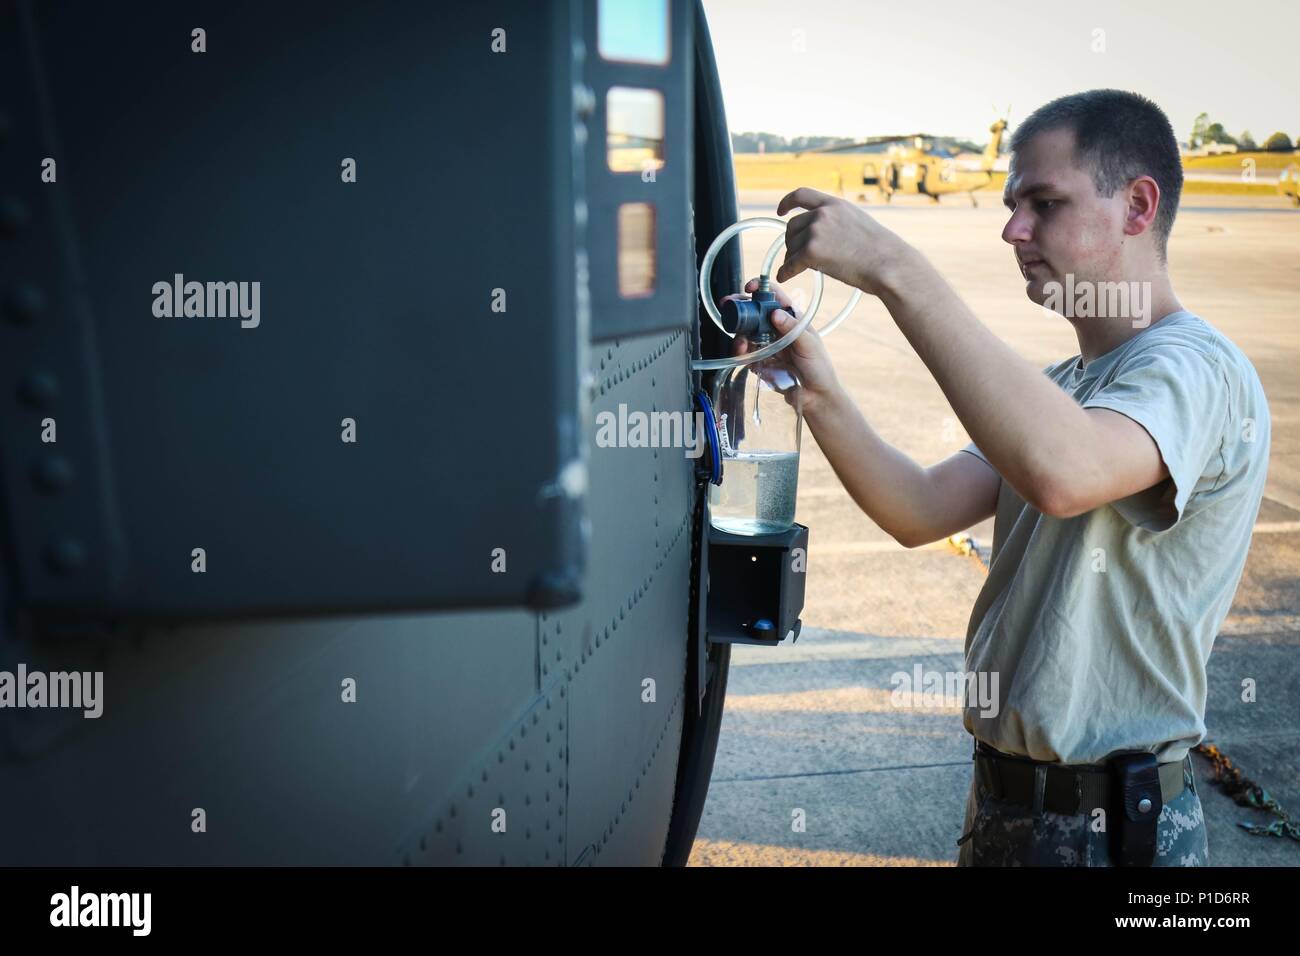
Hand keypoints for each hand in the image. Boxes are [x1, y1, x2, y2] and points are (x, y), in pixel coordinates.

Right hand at [717, 278, 841, 413]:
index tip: (748, 289)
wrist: (815, 397)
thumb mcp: (810, 345)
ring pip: (746, 332)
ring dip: (739, 334)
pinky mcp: (759, 360)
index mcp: (791, 318)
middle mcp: (777, 328)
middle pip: (754, 311)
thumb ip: (793, 329)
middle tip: (727, 305)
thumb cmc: (819, 368)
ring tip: (741, 343)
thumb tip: (774, 313)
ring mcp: (767, 344)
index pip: (774, 296)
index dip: (760, 288)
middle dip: (739, 307)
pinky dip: (740, 352)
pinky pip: (744, 352)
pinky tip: (742, 354)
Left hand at [776, 187, 911, 295]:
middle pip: (792, 226)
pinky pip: (790, 264)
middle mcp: (823, 214)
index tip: (780, 211)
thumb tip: (819, 233)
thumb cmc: (880, 250)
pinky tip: (784, 277)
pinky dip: (786, 272)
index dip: (787, 202)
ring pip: (791, 246)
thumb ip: (837, 221)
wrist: (888, 264)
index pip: (802, 194)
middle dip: (791, 241)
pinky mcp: (811, 252)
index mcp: (835, 204)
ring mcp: (816, 232)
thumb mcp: (858, 222)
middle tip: (795, 255)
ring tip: (797, 268)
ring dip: (791, 257)